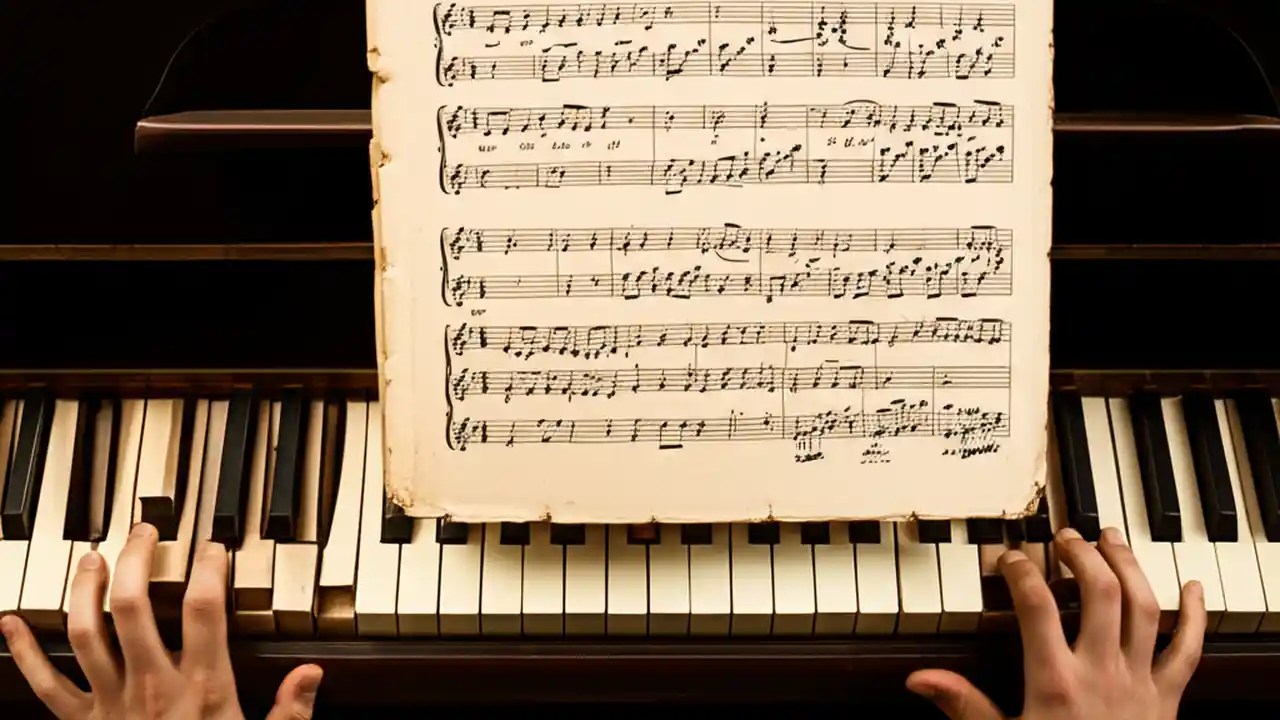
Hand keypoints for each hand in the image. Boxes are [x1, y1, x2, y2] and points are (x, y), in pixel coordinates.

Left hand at [1, 523, 322, 718]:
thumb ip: (290, 713)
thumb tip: (312, 674)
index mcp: (202, 689)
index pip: (204, 609)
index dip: (208, 568)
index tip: (212, 547)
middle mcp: (152, 687)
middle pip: (133, 607)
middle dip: (135, 560)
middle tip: (142, 532)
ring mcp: (112, 704)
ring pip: (86, 633)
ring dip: (85, 590)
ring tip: (93, 559)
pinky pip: (46, 685)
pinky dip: (26, 652)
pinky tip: (12, 623)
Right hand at [906, 526, 1206, 718]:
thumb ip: (964, 706)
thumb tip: (920, 679)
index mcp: (1055, 682)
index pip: (1036, 606)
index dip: (1021, 572)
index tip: (1010, 558)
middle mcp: (1101, 673)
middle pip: (1098, 592)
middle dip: (1081, 555)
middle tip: (1065, 536)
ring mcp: (1139, 682)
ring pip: (1143, 607)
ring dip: (1128, 567)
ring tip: (1112, 539)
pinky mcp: (1168, 699)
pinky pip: (1187, 650)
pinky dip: (1196, 617)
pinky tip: (1194, 589)